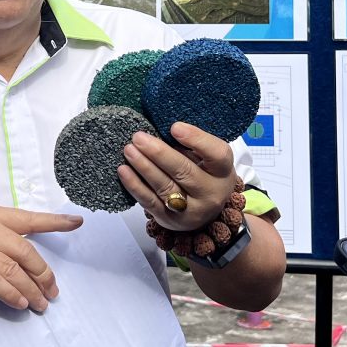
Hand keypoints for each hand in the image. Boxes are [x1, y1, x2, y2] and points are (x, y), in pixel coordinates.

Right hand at [0, 205, 81, 312]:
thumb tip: (30, 261)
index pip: (29, 217)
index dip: (56, 221)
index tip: (79, 222)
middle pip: (26, 251)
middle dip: (44, 275)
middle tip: (54, 292)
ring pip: (12, 270)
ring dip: (31, 290)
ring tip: (41, 305)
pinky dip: (10, 294)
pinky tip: (19, 304)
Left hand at [118, 121, 235, 231]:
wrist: (205, 212)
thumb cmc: (204, 174)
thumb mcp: (207, 159)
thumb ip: (192, 145)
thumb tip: (161, 128)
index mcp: (223, 171)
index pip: (216, 155)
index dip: (197, 140)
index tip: (174, 127)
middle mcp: (211, 193)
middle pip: (185, 171)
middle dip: (159, 153)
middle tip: (139, 137)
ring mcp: (191, 210)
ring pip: (165, 186)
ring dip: (144, 166)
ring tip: (129, 150)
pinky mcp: (170, 220)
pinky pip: (150, 202)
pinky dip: (135, 185)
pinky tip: (124, 171)